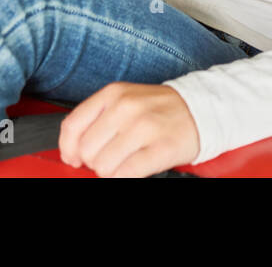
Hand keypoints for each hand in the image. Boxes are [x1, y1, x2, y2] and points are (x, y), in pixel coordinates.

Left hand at [58, 82, 200, 177]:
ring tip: (128, 160)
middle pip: (87, 151)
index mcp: (114, 93)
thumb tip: (72, 151)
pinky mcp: (161, 148)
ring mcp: (145, 127)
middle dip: (96, 161)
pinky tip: (135, 169)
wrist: (202, 109)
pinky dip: (125, 177)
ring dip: (112, 171)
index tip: (75, 158)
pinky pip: (126, 174)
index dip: (69, 149)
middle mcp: (127, 107)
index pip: (72, 126)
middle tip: (113, 156)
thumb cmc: (160, 109)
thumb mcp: (126, 99)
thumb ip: (97, 118)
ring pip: (103, 166)